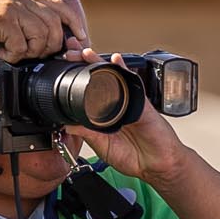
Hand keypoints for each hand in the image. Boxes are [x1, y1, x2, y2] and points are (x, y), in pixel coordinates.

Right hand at [0, 0, 84, 63]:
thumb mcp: (5, 19)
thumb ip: (26, 22)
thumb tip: (50, 41)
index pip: (59, 6)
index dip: (74, 24)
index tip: (80, 40)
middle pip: (55, 25)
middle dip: (50, 46)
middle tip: (33, 54)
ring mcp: (12, 6)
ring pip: (42, 35)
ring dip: (30, 52)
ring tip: (14, 53)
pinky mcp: (4, 19)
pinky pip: (22, 45)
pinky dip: (13, 55)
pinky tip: (2, 53)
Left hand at [65, 58, 193, 186]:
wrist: (156, 164)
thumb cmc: (133, 157)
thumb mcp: (102, 146)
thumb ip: (87, 134)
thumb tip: (66, 125)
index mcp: (104, 116)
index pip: (88, 95)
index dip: (76, 83)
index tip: (63, 72)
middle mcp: (116, 106)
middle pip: (98, 81)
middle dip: (84, 67)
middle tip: (70, 54)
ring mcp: (128, 102)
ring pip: (112, 78)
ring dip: (99, 64)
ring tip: (86, 53)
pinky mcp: (141, 102)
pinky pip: (132, 82)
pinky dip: (123, 70)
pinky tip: (115, 60)